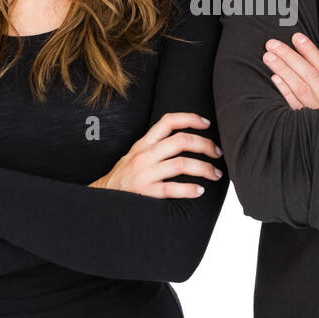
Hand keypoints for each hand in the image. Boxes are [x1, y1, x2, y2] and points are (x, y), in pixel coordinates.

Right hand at [91, 112, 222, 197]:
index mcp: (143, 144)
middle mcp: (144, 156)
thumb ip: (154, 146)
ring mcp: (145, 174)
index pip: (168, 121)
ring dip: (204, 168)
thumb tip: (184, 139)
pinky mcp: (145, 192)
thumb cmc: (123, 177)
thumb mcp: (134, 155)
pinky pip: (172, 189)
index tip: (207, 123)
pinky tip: (200, 191)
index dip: (190, 118)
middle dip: (205, 145)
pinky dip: (189, 189)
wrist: (101, 198)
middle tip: (217, 153)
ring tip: (215, 174)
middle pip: (181, 141)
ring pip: (181, 164)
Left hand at [263, 32, 318, 110]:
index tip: (296, 37)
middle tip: (272, 44)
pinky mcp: (308, 126)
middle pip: (310, 75)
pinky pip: (296, 106)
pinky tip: (275, 78)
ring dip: (284, 69)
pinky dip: (286, 91)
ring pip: (301, 87)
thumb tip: (301, 68)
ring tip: (268, 56)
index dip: (310, 52)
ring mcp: (318, 114)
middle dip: (290, 57)